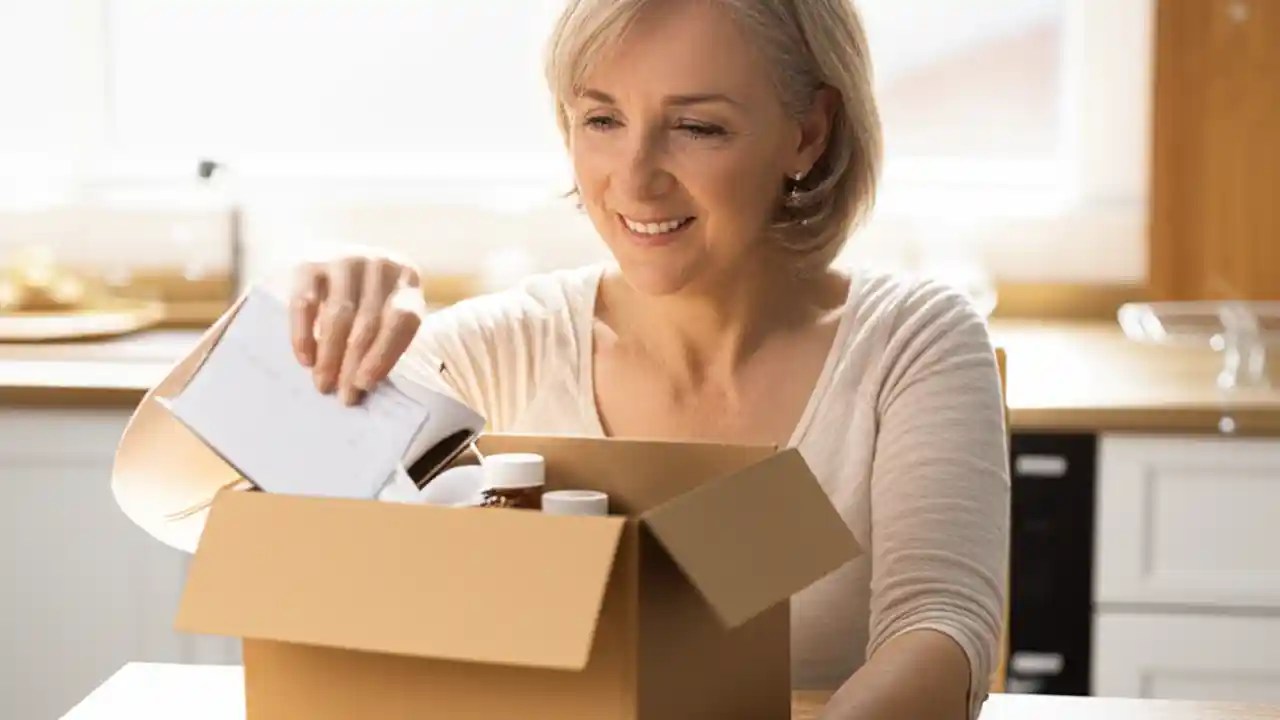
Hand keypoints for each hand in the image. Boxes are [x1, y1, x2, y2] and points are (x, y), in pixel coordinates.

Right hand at [289, 250, 425, 404]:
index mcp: (407, 279)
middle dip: (354, 364)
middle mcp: (379, 264)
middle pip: (369, 322)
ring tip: (323, 384)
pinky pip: (304, 304)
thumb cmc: (370, 296)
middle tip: (344, 396)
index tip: (366, 385)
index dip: (384, 355)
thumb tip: (363, 387)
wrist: (336, 257)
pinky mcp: (310, 262)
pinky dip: (303, 335)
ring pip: (338, 315)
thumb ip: (387, 339)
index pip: (403, 320)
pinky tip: (305, 359)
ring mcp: (344, 259)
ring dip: (330, 356)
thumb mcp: (390, 310)